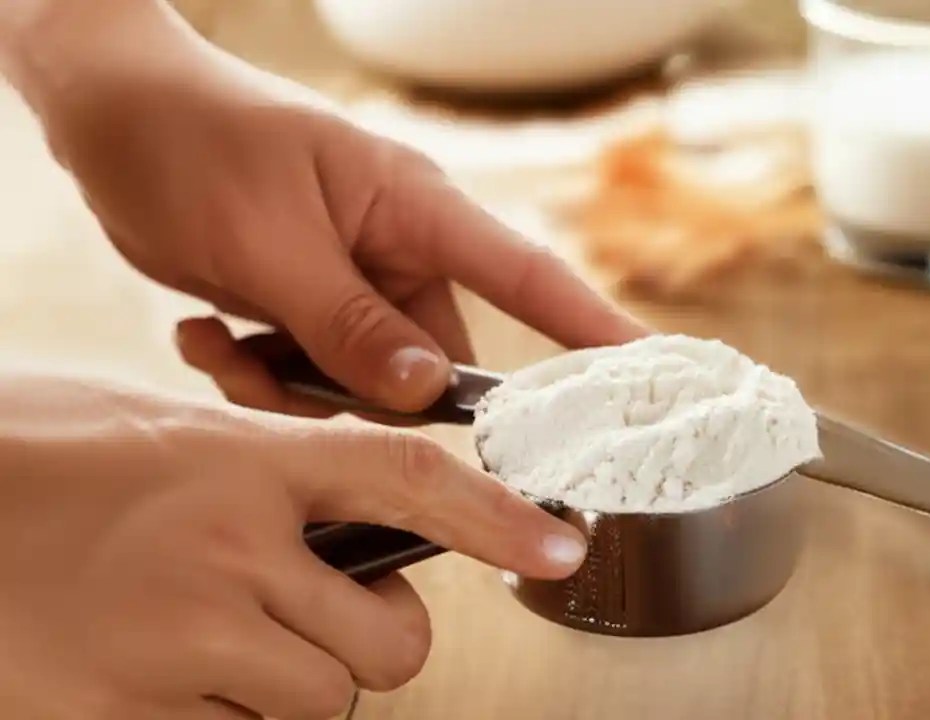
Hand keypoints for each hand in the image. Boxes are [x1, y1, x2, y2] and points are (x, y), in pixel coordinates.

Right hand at [0, 371, 585, 719]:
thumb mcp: (162, 437)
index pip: (408, 481)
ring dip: (293, 688)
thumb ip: (261, 475)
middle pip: (390, 644)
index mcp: (242, 461)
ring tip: (218, 643)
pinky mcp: (124, 717)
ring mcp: (179, 642)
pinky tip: (168, 677)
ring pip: (322, 705)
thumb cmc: (37, 459)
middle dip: (374, 642)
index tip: (558, 547)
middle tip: (321, 619)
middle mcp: (227, 552)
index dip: (498, 518)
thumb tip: (341, 521)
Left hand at [10, 0, 645, 416]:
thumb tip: (427, 393)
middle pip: (431, 364)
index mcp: (415, 211)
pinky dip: (259, 374)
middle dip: (357, 392)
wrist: (112, 112)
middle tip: (278, 367)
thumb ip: (347, 325)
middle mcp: (398, 250)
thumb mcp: (268, 241)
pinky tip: (205, 331)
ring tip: (224, 342)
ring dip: (291, 388)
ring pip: (363, 384)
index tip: (648, 372)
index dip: (591, 329)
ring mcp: (355, 281)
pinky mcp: (310, 304)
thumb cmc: (195, 142)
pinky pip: (313, 376)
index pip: (527, 276)